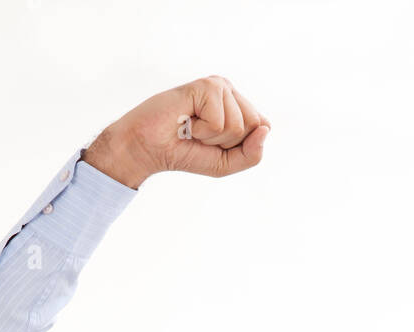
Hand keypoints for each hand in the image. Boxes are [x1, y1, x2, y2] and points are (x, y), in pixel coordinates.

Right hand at [82, 75, 270, 187]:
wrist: (149, 148)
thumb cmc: (185, 153)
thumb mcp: (225, 163)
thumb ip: (252, 154)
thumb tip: (265, 129)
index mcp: (237, 104)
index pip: (262, 126)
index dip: (239, 145)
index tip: (213, 143)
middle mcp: (230, 90)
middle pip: (254, 125)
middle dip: (227, 142)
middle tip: (201, 136)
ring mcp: (219, 85)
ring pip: (238, 125)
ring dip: (212, 138)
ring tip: (192, 128)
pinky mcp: (206, 85)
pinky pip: (220, 122)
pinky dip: (202, 131)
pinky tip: (186, 121)